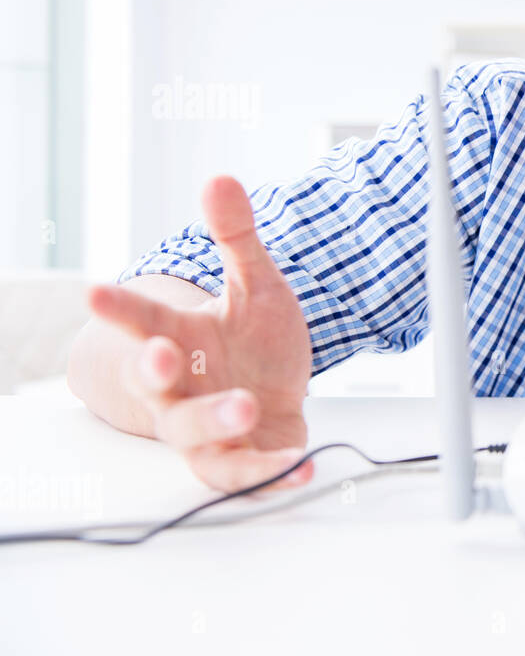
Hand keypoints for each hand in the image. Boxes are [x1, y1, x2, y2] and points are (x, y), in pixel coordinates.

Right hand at [86, 176, 314, 492]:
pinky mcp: (240, 461)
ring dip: (215, 422)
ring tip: (245, 407)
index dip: (118, 308)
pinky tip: (299, 465)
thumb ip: (238, 240)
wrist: (276, 393)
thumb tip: (220, 179)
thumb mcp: (256, 285)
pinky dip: (272, 475)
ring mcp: (207, 431)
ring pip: (194, 435)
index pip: (142, 321)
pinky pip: (247, 477)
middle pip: (157, 387)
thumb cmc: (254, 342)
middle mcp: (184, 388)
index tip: (93, 292)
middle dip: (153, 373)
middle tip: (162, 354)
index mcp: (180, 339)